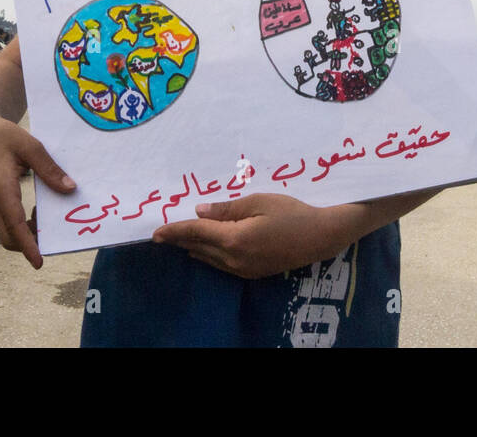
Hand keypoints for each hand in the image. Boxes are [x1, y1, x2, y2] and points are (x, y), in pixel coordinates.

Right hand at [0, 110, 74, 268]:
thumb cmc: (4, 135)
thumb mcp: (30, 146)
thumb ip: (49, 169)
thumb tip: (70, 189)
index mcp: (1, 189)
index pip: (14, 225)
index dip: (27, 245)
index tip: (39, 261)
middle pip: (8, 237)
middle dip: (30, 244)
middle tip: (54, 233)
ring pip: (6, 232)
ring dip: (27, 234)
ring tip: (49, 218)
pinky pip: (6, 222)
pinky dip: (22, 225)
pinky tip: (38, 211)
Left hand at [152, 193, 361, 279]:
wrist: (321, 236)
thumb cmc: (292, 212)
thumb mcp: (258, 202)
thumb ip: (226, 209)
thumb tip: (199, 212)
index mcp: (234, 238)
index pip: (196, 233)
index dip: (174, 230)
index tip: (155, 232)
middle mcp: (235, 258)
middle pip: (199, 248)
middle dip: (179, 240)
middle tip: (160, 235)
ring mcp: (244, 269)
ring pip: (209, 259)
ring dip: (192, 248)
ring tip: (176, 241)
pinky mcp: (252, 273)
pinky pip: (222, 265)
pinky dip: (208, 256)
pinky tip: (201, 251)